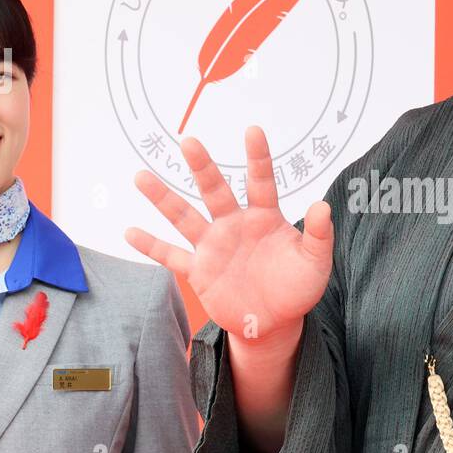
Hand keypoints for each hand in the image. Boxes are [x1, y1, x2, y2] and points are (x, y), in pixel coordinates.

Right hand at [125, 125, 333, 342]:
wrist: (275, 322)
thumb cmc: (297, 288)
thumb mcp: (315, 263)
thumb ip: (318, 236)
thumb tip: (322, 206)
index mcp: (264, 218)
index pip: (261, 182)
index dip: (258, 158)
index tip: (253, 130)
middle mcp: (234, 225)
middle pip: (215, 191)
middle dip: (202, 167)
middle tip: (189, 141)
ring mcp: (213, 246)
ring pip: (184, 217)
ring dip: (163, 198)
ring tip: (141, 176)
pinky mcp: (199, 271)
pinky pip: (171, 256)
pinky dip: (151, 246)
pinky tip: (129, 231)